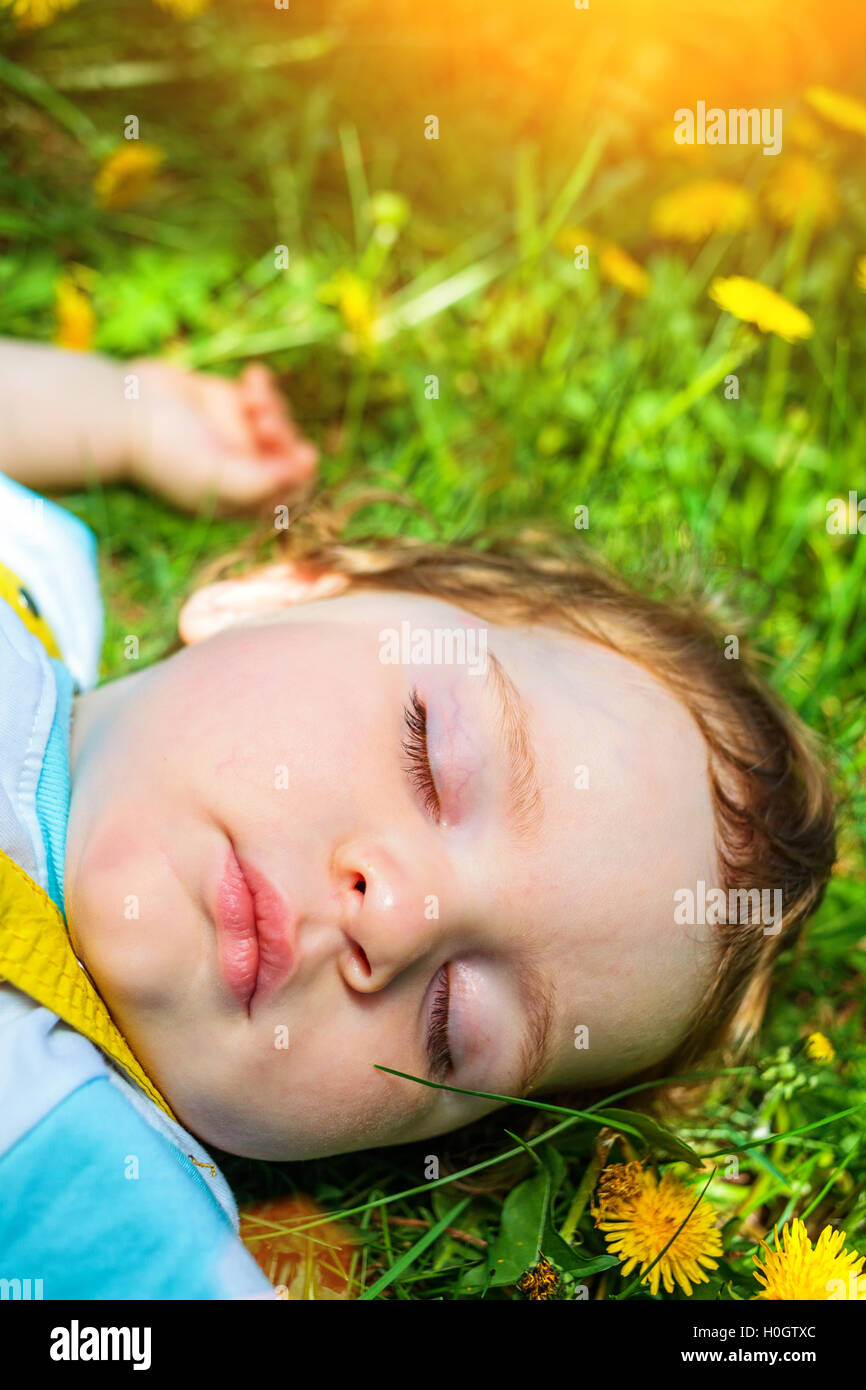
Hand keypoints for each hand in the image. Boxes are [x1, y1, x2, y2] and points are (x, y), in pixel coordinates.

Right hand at [124, 359, 317, 513]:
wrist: (124, 411)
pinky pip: (265, 395)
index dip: (302, 474)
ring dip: (274, 407)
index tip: (303, 454)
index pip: (289, 493)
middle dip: (284, 435)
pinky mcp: (230, 403)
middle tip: (263, 422)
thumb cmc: (164, 453)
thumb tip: (300, 474)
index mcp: (241, 499)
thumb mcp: (211, 477)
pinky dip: (265, 386)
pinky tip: (252, 378)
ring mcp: (238, 436)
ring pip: (281, 421)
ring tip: (251, 397)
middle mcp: (243, 471)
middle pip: (289, 455)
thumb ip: (257, 484)